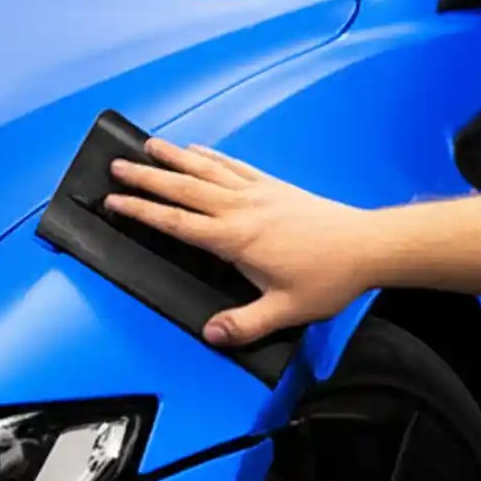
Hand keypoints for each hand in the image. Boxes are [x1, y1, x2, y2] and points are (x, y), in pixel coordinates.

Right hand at [104, 138, 372, 345]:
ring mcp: (257, 192)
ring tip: (148, 145)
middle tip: (116, 167)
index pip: (176, 222)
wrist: (366, 246)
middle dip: (146, 177)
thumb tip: (212, 334)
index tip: (115, 202)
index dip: (142, 212)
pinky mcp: (274, 186)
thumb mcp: (284, 310)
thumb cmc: (328, 278)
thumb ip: (245, 324)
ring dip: (174, 157)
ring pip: (206, 169)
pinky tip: (197, 150)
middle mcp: (241, 209)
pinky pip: (234, 165)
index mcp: (235, 239)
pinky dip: (211, 156)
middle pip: (183, 188)